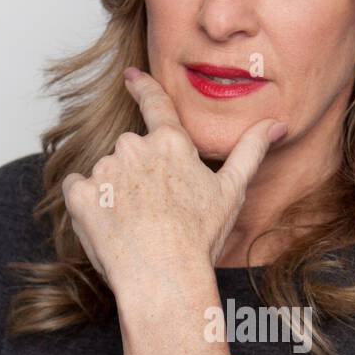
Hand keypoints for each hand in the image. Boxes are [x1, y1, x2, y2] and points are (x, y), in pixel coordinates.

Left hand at [61, 67, 287, 294]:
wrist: (163, 278)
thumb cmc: (200, 238)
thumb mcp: (231, 191)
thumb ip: (250, 151)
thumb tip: (276, 124)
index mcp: (170, 142)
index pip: (155, 103)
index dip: (142, 87)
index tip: (130, 76)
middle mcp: (133, 146)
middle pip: (130, 151)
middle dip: (138, 175)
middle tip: (155, 212)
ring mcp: (105, 169)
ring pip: (106, 173)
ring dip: (115, 192)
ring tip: (135, 226)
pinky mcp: (81, 194)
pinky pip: (78, 190)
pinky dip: (89, 205)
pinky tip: (109, 226)